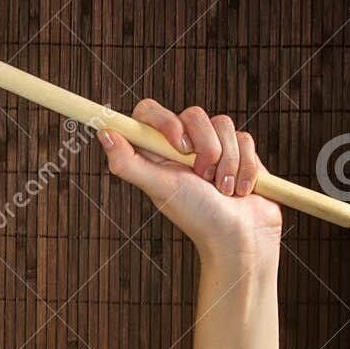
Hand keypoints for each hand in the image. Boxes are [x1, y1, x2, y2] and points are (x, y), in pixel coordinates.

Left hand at [98, 99, 282, 265]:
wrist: (241, 236)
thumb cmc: (197, 215)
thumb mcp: (159, 188)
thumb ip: (128, 163)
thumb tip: (105, 134)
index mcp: (156, 152)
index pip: (148, 113)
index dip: (164, 120)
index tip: (178, 143)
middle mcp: (181, 145)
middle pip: (194, 114)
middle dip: (204, 148)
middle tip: (201, 176)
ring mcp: (211, 147)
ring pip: (223, 124)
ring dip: (227, 161)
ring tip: (221, 188)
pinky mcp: (239, 151)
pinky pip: (245, 138)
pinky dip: (245, 167)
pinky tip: (240, 189)